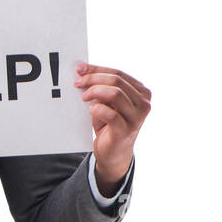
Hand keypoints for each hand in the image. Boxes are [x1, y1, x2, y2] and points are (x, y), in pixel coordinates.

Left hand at [73, 62, 150, 194]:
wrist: (114, 152)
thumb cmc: (109, 124)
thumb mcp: (107, 102)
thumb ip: (102, 87)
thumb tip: (82, 71)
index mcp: (141, 92)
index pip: (118, 73)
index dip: (97, 70)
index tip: (79, 69)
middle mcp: (143, 103)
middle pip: (116, 81)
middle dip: (93, 79)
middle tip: (77, 84)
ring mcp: (137, 117)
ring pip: (115, 93)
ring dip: (94, 92)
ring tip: (84, 97)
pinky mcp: (126, 130)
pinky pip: (110, 114)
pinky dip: (97, 109)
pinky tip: (91, 110)